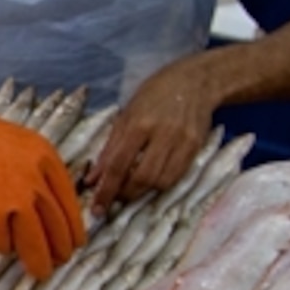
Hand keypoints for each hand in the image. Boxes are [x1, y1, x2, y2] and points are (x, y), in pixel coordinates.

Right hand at [0, 105, 86, 278]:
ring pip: (36, 246)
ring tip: (39, 272)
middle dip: (60, 251)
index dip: (73, 229)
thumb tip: (48, 208)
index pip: (69, 205)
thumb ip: (34, 171)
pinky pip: (4, 246)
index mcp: (44, 158)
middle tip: (58, 262)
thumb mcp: (14, 144)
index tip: (73, 243)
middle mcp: (34, 181)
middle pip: (58, 229)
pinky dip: (1, 247)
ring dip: (39, 263)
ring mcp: (11, 201)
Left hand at [92, 58, 226, 207]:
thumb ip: (110, 148)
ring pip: (161, 182)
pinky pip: (177, 177)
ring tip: (131, 188)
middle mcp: (162, 134)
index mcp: (138, 124)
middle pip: (142, 178)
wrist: (196, 81)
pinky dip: (160, 184)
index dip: (106, 190)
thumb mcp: (126, 115)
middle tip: (114, 197)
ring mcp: (182, 142)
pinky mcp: (196, 148)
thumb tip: (93, 179)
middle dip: (125, 194)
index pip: (118, 164)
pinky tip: (151, 180)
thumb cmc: (154, 95)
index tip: (97, 208)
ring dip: (142, 191)